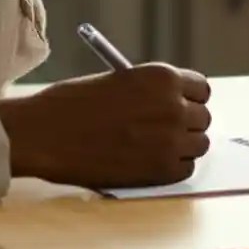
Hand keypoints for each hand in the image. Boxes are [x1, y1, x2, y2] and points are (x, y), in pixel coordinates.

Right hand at [0, 64, 211, 187]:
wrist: (45, 133)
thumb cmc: (72, 104)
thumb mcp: (119, 81)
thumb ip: (150, 91)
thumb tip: (172, 104)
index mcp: (163, 77)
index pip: (201, 89)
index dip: (189, 98)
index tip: (181, 106)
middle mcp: (174, 106)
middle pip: (203, 118)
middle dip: (187, 123)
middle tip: (167, 130)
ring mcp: (171, 140)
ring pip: (199, 145)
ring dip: (183, 147)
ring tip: (156, 147)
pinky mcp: (161, 170)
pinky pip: (185, 169)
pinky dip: (173, 168)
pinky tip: (149, 163)